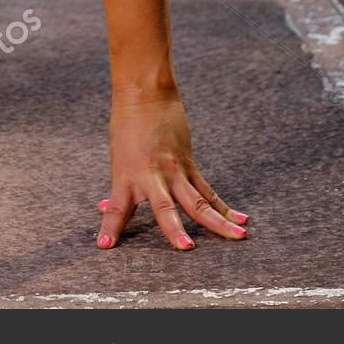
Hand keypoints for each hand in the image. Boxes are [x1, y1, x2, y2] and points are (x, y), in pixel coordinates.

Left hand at [95, 92, 248, 250]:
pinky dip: (224, 207)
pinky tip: (242, 220)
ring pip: (198, 202)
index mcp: (126, 177)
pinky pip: (208, 191)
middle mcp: (150, 177)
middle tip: (185, 248)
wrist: (145, 94)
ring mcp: (173, 171)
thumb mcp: (118, 158)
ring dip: (218, 222)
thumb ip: (118, 187)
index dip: (111, 226)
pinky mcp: (188, 164)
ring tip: (238, 236)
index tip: (105, 245)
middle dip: (174, 229)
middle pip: (164, 208)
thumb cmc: (126, 126)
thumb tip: (102, 208)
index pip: (117, 208)